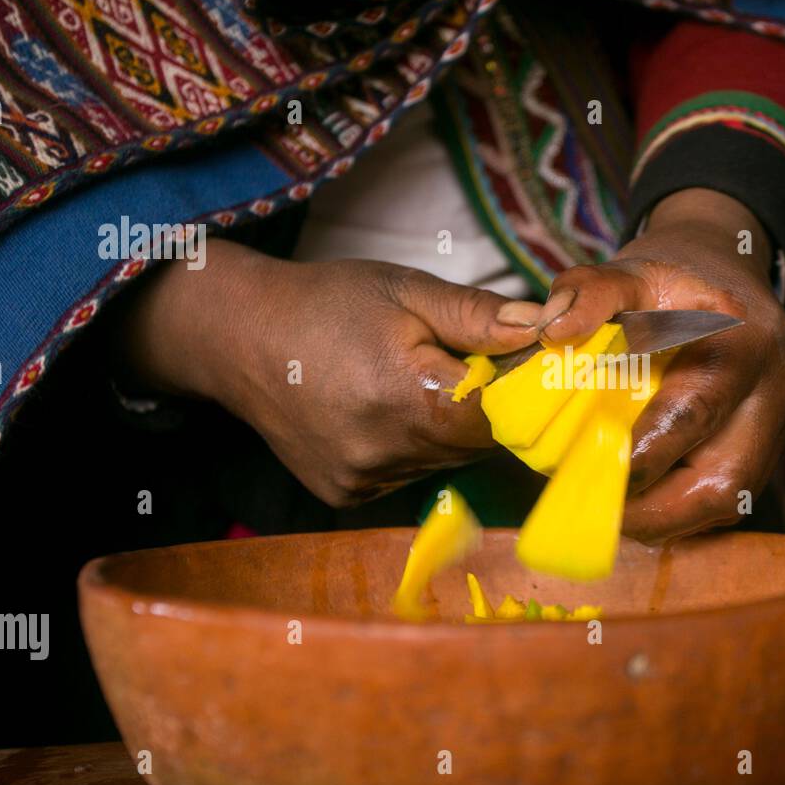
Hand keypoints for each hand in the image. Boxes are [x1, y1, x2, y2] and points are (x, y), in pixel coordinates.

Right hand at [117, 239, 541, 506]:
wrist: (240, 339)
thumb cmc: (329, 303)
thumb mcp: (406, 290)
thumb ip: (477, 315)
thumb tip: (545, 328)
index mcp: (406, 397)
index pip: (502, 414)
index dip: (521, 388)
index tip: (523, 362)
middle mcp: (385, 452)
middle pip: (477, 443)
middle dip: (486, 405)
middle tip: (460, 361)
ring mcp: (364, 480)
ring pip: (446, 460)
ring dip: (449, 427)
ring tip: (412, 380)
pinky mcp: (348, 494)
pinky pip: (410, 473)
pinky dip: (413, 445)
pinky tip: (382, 409)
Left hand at [537, 188, 784, 543]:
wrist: (729, 272)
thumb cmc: (675, 278)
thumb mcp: (630, 270)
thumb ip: (590, 292)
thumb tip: (552, 331)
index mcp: (743, 339)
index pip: (693, 414)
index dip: (640, 456)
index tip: (586, 475)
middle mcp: (777, 386)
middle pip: (724, 480)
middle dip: (655, 509)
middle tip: (595, 510)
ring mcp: (784, 420)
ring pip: (731, 498)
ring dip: (669, 516)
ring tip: (615, 508)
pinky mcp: (777, 441)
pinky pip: (733, 493)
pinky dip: (684, 506)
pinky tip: (645, 498)